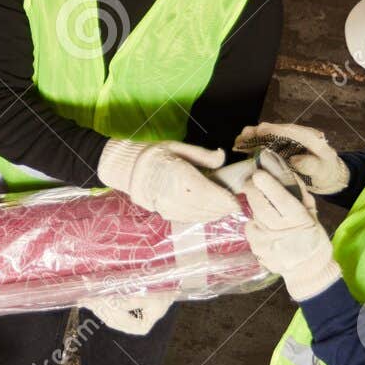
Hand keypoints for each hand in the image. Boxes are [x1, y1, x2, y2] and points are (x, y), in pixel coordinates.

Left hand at [86, 292, 175, 334]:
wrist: (171, 286)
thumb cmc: (162, 290)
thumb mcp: (147, 294)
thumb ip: (128, 301)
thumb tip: (110, 302)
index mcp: (140, 327)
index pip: (118, 317)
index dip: (104, 307)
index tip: (93, 298)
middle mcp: (133, 328)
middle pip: (110, 318)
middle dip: (97, 306)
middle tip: (84, 296)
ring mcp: (128, 324)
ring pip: (107, 316)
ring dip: (95, 306)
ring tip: (83, 298)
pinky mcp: (125, 317)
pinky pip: (109, 313)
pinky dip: (99, 306)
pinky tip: (88, 302)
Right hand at [97, 139, 238, 222]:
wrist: (127, 168)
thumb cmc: (155, 154)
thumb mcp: (178, 147)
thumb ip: (202, 155)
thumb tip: (222, 158)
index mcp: (179, 175)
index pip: (209, 193)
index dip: (225, 200)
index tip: (236, 201)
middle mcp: (174, 194)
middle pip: (206, 207)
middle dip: (223, 208)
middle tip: (234, 205)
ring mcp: (168, 207)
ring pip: (198, 216)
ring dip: (214, 214)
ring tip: (224, 209)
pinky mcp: (164, 213)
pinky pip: (188, 218)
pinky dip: (201, 217)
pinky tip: (209, 212)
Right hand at [234, 123, 349, 194]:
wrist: (327, 173)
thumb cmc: (324, 171)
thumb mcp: (323, 170)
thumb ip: (312, 165)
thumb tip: (296, 160)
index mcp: (310, 137)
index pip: (291, 131)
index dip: (275, 130)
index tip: (260, 131)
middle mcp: (297, 134)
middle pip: (275, 130)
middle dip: (258, 133)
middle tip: (242, 138)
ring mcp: (288, 139)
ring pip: (268, 134)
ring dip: (252, 137)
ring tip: (237, 142)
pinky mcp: (281, 145)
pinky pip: (265, 142)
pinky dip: (253, 143)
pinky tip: (240, 146)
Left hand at [240, 168, 342, 300]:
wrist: (308, 270)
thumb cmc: (313, 238)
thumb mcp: (313, 216)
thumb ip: (302, 195)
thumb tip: (287, 173)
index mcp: (300, 220)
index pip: (282, 200)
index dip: (269, 186)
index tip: (258, 173)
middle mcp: (282, 232)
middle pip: (261, 207)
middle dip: (253, 191)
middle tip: (251, 181)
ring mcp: (268, 244)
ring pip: (254, 217)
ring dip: (255, 208)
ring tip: (265, 209)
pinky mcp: (258, 252)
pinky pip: (250, 230)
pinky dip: (254, 224)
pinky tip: (264, 227)